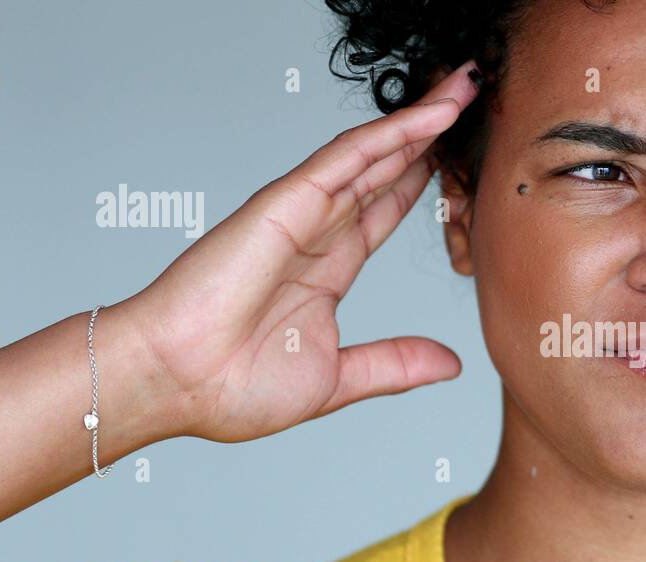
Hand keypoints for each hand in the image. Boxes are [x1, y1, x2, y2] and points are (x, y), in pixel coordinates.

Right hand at [115, 60, 479, 441]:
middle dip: (428, 138)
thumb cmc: (231, 387)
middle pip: (383, 170)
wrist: (176, 384)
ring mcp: (302, 214)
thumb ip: (394, 365)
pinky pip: (347, 157)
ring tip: (463, 89)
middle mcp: (316, 234)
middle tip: (469, 102)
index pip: (381, 212)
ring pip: (372, 153)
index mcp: (326, 270)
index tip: (457, 163)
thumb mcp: (338, 379)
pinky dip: (390, 133)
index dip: (419, 182)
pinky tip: (429, 115)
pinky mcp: (287, 202)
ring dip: (419, 121)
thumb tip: (450, 364)